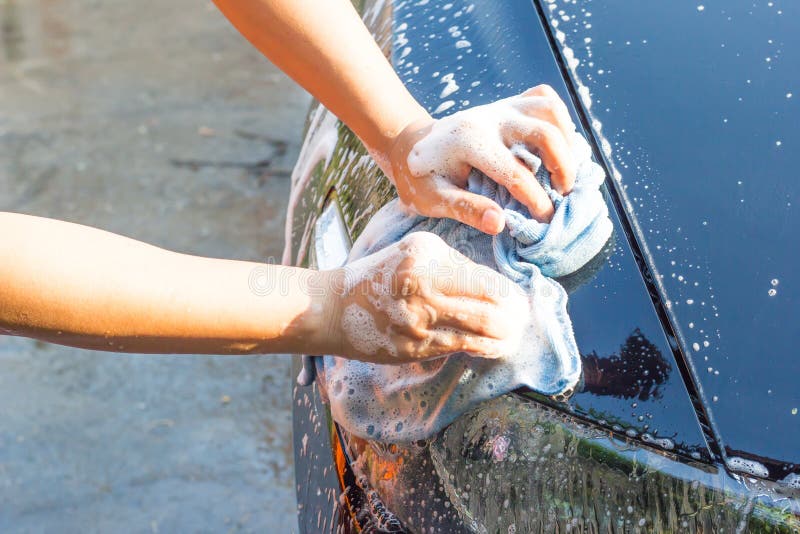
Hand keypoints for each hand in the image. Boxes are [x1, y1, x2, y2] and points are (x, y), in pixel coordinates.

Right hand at [321, 232, 527, 363]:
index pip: (484, 276)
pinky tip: (495, 347)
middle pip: (491, 304)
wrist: (332, 307)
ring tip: (514, 334)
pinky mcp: (415, 346)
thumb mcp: (414, 251)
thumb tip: (494, 283)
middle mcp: (424, 284)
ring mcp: (420, 318)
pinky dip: (486, 348)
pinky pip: (463, 348)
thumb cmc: (379, 275)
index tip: (518, 298)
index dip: (508, 291)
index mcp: (425, 255)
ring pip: (482, 330)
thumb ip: (452, 262)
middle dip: (515, 315)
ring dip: (506, 335)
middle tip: (523, 318)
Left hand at [386, 85, 577, 233]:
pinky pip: (542, 97)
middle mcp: (488, 118)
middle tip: (564, 194)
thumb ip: (465, 209)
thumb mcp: (432, 199)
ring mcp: (499, 107)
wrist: (410, 143)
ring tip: (566, 169)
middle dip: (563, 167)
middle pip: (544, 133)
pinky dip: (558, 118)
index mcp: (468, 142)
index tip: (546, 219)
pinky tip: (558, 145)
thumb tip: (499, 222)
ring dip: (567, 139)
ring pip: (550, 108)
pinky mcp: (506, 103)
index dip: (536, 200)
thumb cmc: (421, 178)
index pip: (515, 173)